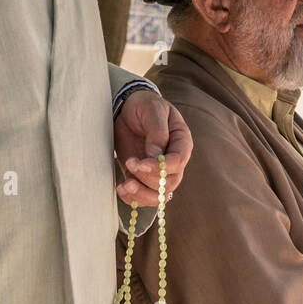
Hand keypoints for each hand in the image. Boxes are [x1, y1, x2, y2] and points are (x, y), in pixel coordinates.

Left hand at [113, 89, 192, 206]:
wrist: (128, 109)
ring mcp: (159, 171)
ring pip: (159, 194)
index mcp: (181, 141)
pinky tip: (121, 188)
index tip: (141, 163)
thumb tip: (156, 154)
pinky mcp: (143, 177)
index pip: (179, 160)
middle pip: (170, 181)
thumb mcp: (152, 109)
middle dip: (149, 179)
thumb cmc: (144, 105)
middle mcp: (173, 160)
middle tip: (130, 164)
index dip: (162, 167)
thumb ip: (156, 130)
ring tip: (125, 185)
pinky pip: (143, 196)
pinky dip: (133, 198)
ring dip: (142, 194)